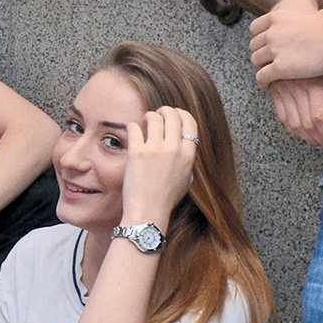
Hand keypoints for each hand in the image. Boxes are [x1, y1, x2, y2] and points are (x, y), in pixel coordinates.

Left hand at [120, 106, 201, 227]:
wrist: (148, 211)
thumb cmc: (166, 198)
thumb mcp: (186, 179)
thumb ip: (186, 160)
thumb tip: (182, 144)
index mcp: (189, 155)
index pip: (190, 122)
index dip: (182, 114)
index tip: (175, 113)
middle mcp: (174, 149)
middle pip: (173, 116)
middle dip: (165, 110)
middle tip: (157, 113)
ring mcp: (156, 149)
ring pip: (154, 118)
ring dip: (149, 116)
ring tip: (145, 121)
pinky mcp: (138, 152)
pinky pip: (135, 128)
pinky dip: (133, 126)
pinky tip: (133, 130)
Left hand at [249, 0, 322, 86]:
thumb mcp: (318, 13)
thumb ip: (313, 16)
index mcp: (278, 16)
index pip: (256, 28)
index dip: (260, 38)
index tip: (264, 45)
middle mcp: (272, 31)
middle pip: (254, 45)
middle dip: (260, 54)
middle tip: (267, 62)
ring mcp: (274, 49)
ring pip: (256, 61)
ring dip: (261, 68)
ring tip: (268, 75)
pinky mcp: (278, 67)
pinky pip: (261, 77)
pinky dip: (263, 82)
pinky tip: (268, 86)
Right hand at [264, 68, 322, 150]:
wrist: (300, 26)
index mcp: (313, 82)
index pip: (319, 118)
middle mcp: (295, 86)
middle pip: (305, 125)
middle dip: (320, 140)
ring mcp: (282, 87)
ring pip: (291, 123)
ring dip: (305, 137)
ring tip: (319, 141)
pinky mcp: (275, 87)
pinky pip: (281, 115)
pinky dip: (292, 128)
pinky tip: (304, 132)